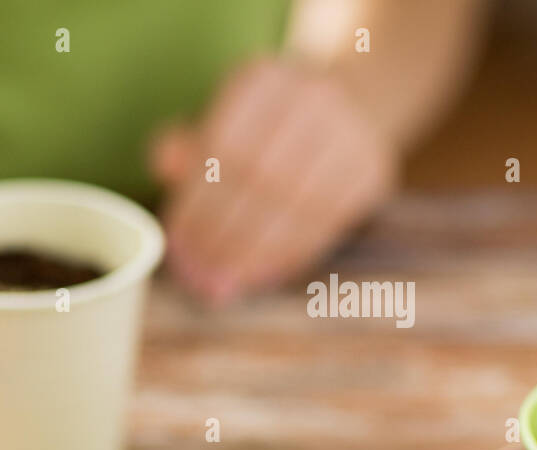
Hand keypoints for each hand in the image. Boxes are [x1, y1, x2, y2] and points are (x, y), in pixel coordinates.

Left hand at [152, 58, 398, 304]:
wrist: (348, 105)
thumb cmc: (261, 125)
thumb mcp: (219, 121)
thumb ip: (185, 145)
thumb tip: (164, 166)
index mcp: (264, 79)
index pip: (224, 148)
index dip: (197, 203)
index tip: (176, 243)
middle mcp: (314, 97)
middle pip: (260, 180)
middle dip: (222, 234)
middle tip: (195, 273)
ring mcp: (350, 132)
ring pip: (294, 207)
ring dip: (251, 254)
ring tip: (219, 283)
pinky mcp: (372, 170)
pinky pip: (323, 224)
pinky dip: (285, 256)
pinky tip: (257, 275)